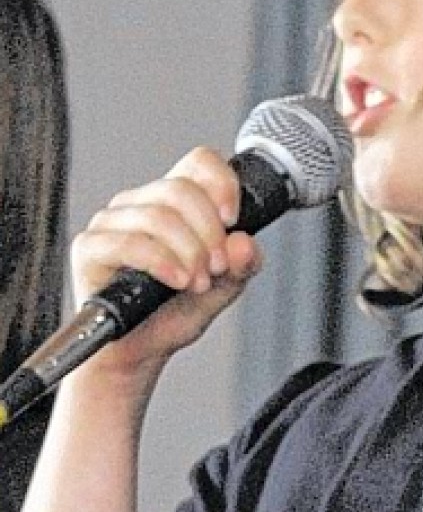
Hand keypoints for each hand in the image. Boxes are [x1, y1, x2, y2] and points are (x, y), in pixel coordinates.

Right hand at [68, 147, 261, 388]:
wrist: (143, 349)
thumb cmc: (176, 311)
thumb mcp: (225, 287)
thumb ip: (242, 263)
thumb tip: (244, 242)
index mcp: (175, 202)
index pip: (199, 162)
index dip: (222, 183)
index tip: (234, 218)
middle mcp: (141, 204)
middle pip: (181, 189)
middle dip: (209, 232)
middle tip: (216, 268)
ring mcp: (112, 222)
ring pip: (159, 216)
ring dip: (189, 252)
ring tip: (197, 283)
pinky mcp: (90, 247)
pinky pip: (129, 242)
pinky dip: (162, 262)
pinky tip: (178, 281)